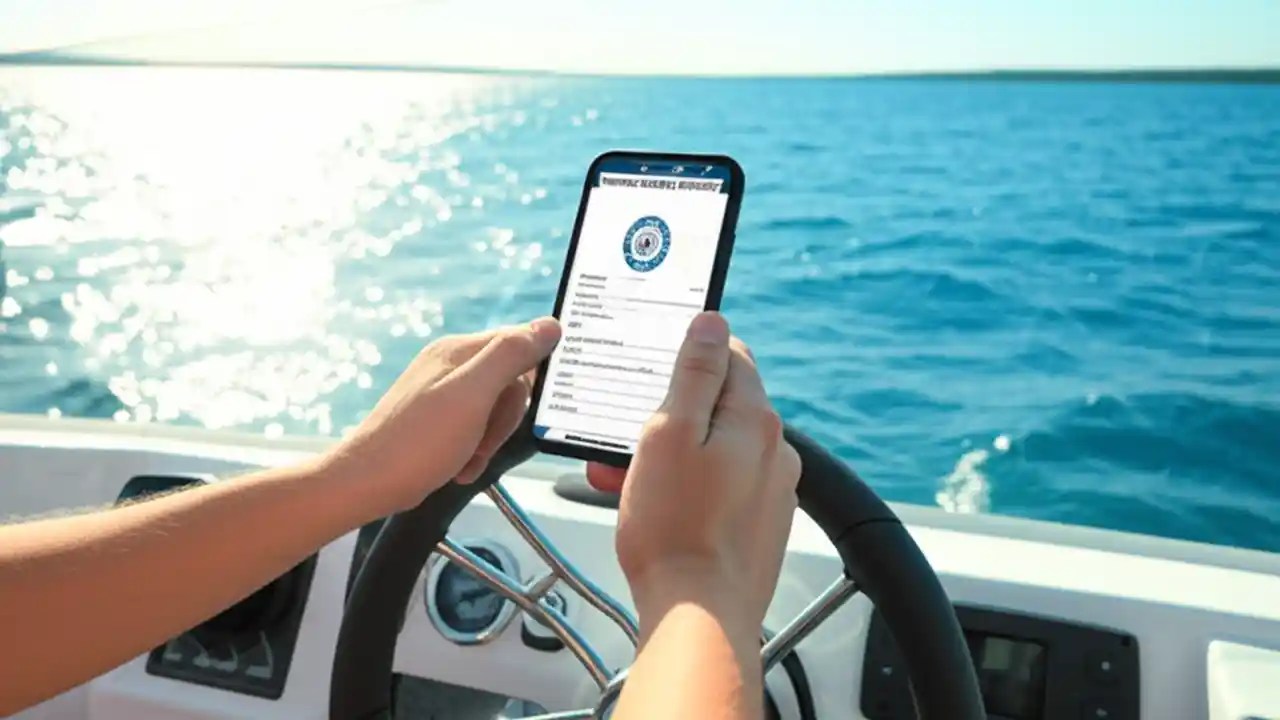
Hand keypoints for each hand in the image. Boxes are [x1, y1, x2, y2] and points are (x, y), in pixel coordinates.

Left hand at [320, 317, 560, 516]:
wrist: (366, 483)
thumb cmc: (420, 441)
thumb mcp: (473, 394)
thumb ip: (511, 355)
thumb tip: (551, 325)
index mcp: (459, 350)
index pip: (519, 344)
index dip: (530, 379)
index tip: (527, 412)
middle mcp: (450, 364)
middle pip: (509, 381)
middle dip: (506, 418)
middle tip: (485, 442)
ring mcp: (442, 392)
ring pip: (493, 408)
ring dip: (489, 439)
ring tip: (469, 459)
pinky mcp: (436, 419)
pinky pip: (473, 427)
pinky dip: (473, 450)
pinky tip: (460, 467)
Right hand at [587, 312, 800, 633]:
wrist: (700, 616)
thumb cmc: (675, 529)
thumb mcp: (668, 434)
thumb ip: (693, 374)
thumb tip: (711, 323)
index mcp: (754, 419)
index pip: (729, 355)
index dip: (687, 356)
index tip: (653, 370)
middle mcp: (773, 449)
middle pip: (718, 404)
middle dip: (668, 413)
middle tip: (623, 438)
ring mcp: (769, 488)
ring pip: (713, 447)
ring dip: (670, 452)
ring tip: (625, 478)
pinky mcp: (758, 522)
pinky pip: (719, 485)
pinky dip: (686, 485)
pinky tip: (653, 506)